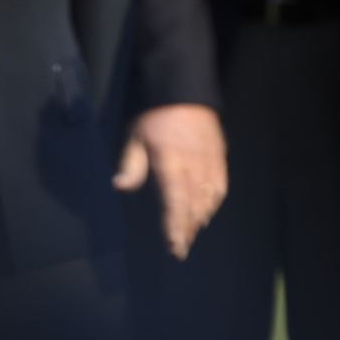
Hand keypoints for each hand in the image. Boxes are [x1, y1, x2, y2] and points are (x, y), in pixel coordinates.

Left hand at [113, 103, 227, 260]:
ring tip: (192, 234)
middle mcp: (194, 166)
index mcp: (171, 163)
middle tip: (181, 250)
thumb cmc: (155, 116)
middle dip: (188, 229)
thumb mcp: (135, 136)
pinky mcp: (219, 155)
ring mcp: (210, 161)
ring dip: (201, 218)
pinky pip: (220, 184)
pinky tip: (207, 211)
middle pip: (194, 205)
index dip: (175, 226)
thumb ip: (131, 164)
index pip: (175, 202)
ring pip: (209, 198)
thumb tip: (119, 186)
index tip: (174, 245)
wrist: (185, 90)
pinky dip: (214, 202)